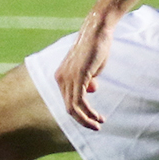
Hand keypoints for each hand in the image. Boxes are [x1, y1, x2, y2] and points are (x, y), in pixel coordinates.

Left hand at [55, 15, 115, 129]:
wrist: (97, 32)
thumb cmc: (95, 49)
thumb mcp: (90, 69)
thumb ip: (87, 80)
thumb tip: (89, 91)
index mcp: (61, 77)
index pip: (67, 101)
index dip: (79, 113)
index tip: (93, 119)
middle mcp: (60, 78)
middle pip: (68, 107)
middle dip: (82, 120)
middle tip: (96, 126)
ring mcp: (68, 77)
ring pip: (72, 107)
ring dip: (86, 119)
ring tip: (98, 124)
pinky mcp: (78, 76)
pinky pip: (79, 100)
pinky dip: (88, 112)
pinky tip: (97, 117)